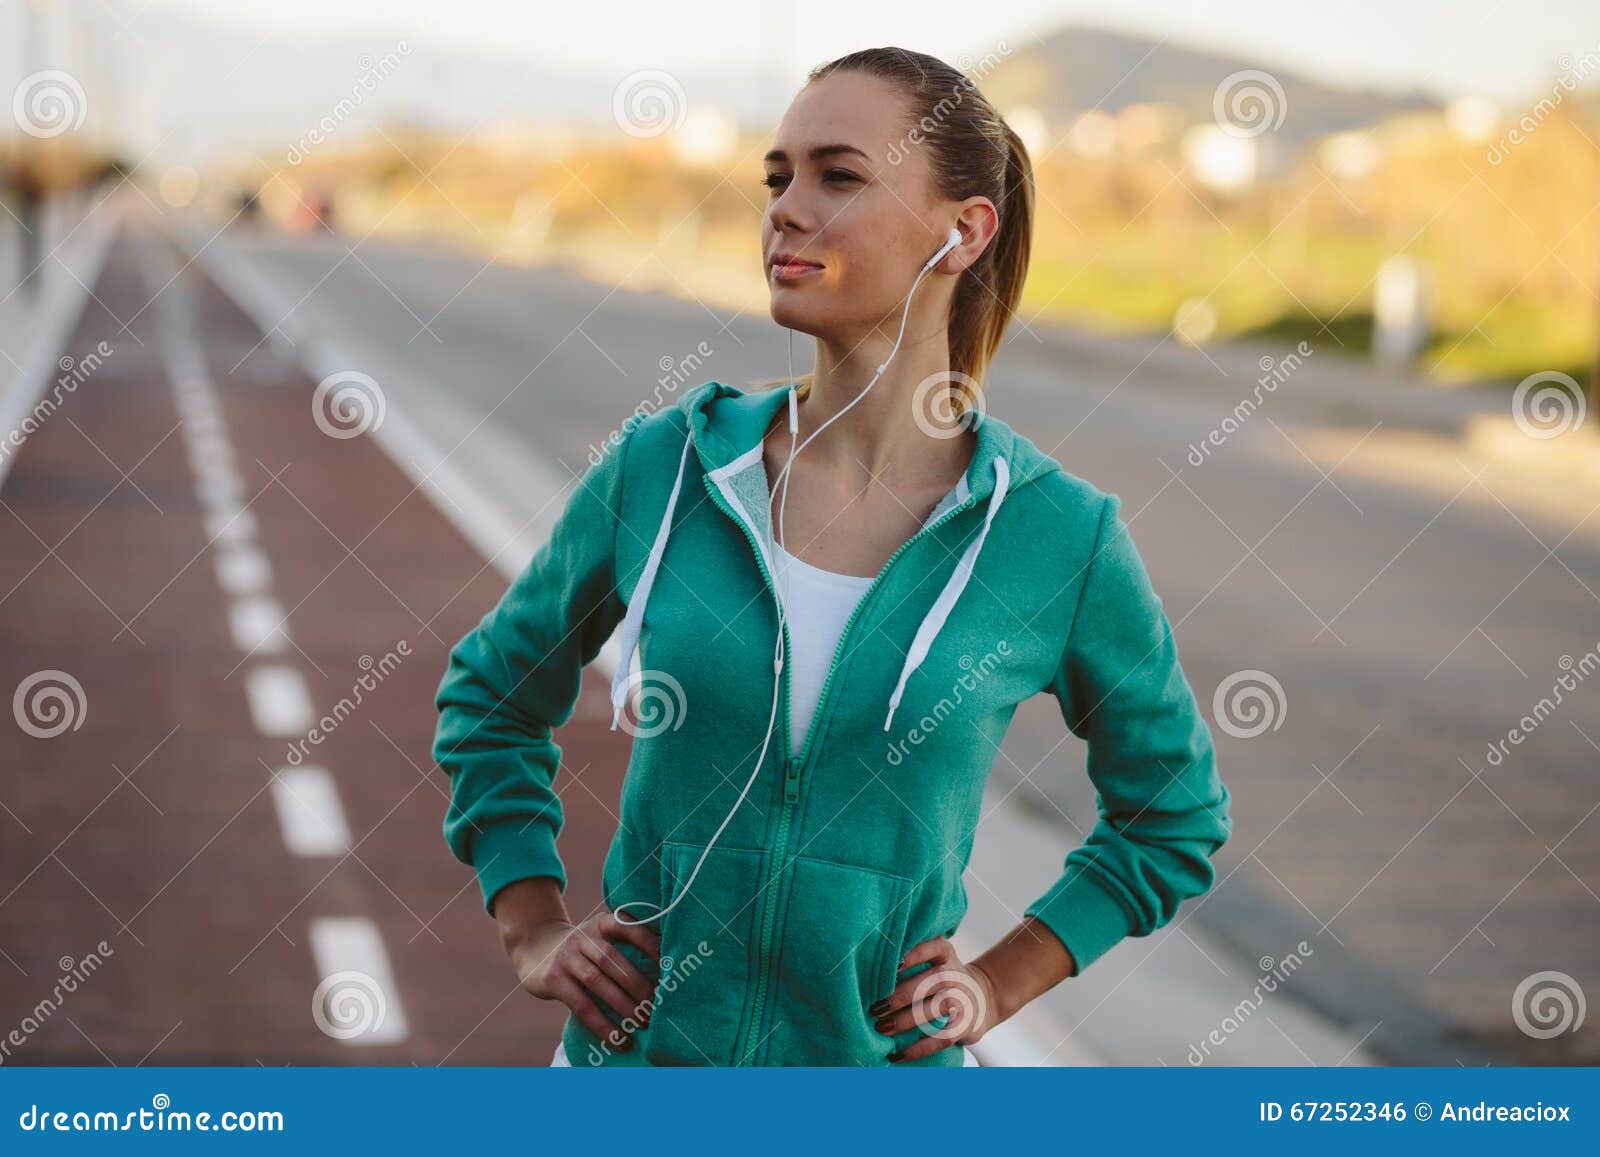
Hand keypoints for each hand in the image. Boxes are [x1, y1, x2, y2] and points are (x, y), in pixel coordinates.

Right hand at [506, 909, 660, 1050]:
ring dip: (623, 1005)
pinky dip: (602, 1025)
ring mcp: (566, 957)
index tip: (669, 964)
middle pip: (613, 960)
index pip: (628, 927)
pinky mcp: (553, 980)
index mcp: (602, 924)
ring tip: (642, 1023)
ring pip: (597, 982)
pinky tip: (618, 1040)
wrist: (534, 947)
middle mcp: (583, 937)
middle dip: (638, 984)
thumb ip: (624, 948)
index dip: (649, 943)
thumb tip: (664, 979)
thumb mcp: (600, 937)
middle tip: (658, 1006)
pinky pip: (581, 1005)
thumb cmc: (583, 949)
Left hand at [868, 935, 1001, 1062]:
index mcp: (944, 952)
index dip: (909, 955)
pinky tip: (897, 1055)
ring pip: (932, 1010)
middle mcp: (954, 973)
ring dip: (903, 1021)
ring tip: (881, 1028)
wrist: (983, 996)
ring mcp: (961, 1000)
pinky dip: (917, 1049)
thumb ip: (910, 957)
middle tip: (874, 1008)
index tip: (889, 965)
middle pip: (925, 983)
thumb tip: (866, 970)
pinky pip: (940, 1039)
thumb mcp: (935, 958)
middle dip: (896, 997)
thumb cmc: (943, 976)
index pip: (928, 947)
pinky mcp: (965, 1025)